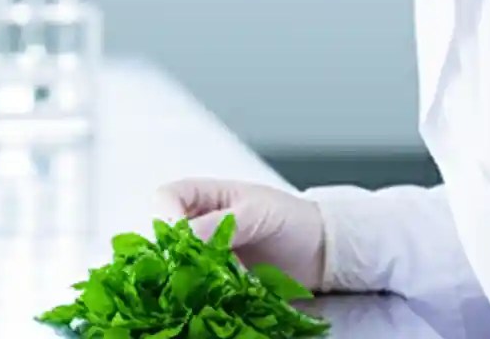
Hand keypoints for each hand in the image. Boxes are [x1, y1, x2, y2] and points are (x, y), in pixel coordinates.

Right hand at [154, 178, 325, 289]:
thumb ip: (221, 224)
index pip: (167, 199)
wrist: (323, 252)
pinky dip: (206, 291)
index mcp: (205, 196)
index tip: (180, 239)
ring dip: (193, 274)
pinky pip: (199, 286)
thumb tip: (186, 236)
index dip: (167, 217)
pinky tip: (224, 293)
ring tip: (219, 279)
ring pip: (180, 263)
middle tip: (197, 266)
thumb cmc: (292, 220)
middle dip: (178, 252)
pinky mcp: (218, 280)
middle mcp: (200, 223)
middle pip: (167, 235)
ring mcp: (207, 253)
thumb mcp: (257, 213)